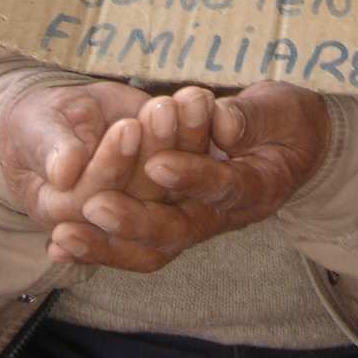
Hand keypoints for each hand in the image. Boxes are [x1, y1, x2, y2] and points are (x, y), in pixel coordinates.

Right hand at [0, 81, 214, 254]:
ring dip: (185, 136)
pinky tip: (203, 99)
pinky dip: (201, 127)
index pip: (93, 197)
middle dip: (154, 147)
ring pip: (172, 175)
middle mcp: (108, 217)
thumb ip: (51, 149)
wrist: (63, 118)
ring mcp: (144, 196)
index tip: (128, 127)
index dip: (112, 164)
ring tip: (191, 99)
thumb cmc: (40, 126)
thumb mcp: (37, 130)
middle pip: (139, 191)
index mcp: (65, 214)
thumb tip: (64, 171)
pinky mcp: (169, 173)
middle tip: (164, 108)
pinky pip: (191, 155)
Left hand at [48, 81, 330, 271]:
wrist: (298, 146)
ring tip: (63, 236)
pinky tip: (60, 246)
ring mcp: (200, 223)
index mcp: (259, 187)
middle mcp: (227, 216)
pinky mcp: (178, 222)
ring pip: (153, 249)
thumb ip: (253, 117)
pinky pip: (137, 245)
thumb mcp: (282, 108)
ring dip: (107, 245)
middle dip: (136, 220)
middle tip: (93, 205)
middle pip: (181, 231)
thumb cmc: (288, 119)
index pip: (224, 187)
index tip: (157, 164)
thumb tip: (223, 123)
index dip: (192, 177)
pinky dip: (101, 247)